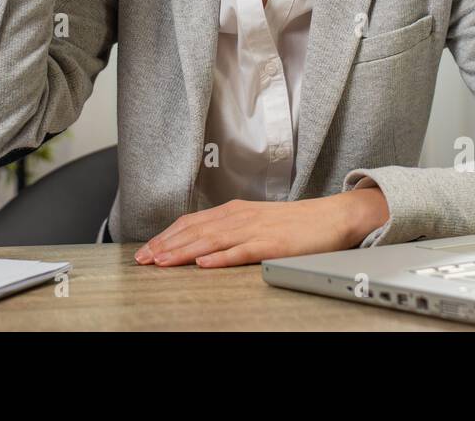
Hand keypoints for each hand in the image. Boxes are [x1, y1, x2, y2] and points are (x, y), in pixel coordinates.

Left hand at [133, 188, 389, 267]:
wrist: (331, 217)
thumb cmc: (294, 223)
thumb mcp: (255, 220)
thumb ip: (229, 228)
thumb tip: (201, 244)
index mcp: (234, 211)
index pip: (191, 222)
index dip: (167, 236)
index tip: (146, 250)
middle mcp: (240, 217)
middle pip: (195, 231)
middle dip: (166, 245)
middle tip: (143, 259)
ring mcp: (255, 230)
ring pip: (211, 240)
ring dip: (184, 252)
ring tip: (163, 261)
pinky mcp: (271, 244)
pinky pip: (242, 252)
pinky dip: (221, 258)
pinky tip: (204, 264)